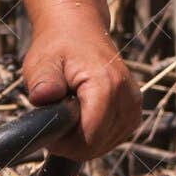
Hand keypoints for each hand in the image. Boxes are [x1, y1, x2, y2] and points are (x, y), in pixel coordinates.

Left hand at [22, 17, 140, 159]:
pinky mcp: (134, 111)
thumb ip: (43, 81)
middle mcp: (127, 97)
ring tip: (68, 114)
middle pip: (97, 146)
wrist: (79, 29)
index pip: (90, 139)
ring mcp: (134, 106)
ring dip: (83, 139)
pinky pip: (112, 138)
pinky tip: (82, 117)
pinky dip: (95, 135)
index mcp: (106, 86)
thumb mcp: (42, 61)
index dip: (64, 145)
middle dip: (72, 143)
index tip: (48, 132)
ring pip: (105, 146)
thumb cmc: (58, 45)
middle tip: (55, 122)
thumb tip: (41, 97)